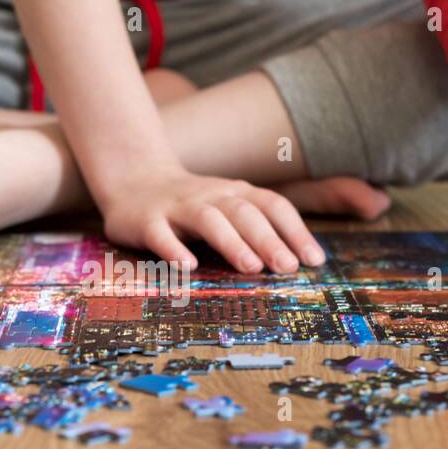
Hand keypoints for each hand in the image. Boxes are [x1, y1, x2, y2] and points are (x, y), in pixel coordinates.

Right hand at [97, 169, 326, 273]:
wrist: (133, 180)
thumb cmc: (192, 205)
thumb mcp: (228, 207)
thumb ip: (258, 228)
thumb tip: (299, 261)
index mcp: (235, 193)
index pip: (272, 206)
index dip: (295, 231)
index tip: (314, 260)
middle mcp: (210, 196)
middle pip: (243, 213)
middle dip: (268, 239)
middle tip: (288, 267)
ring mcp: (178, 208)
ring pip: (208, 220)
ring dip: (232, 242)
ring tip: (251, 267)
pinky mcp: (147, 221)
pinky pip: (161, 235)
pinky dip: (175, 250)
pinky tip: (188, 267)